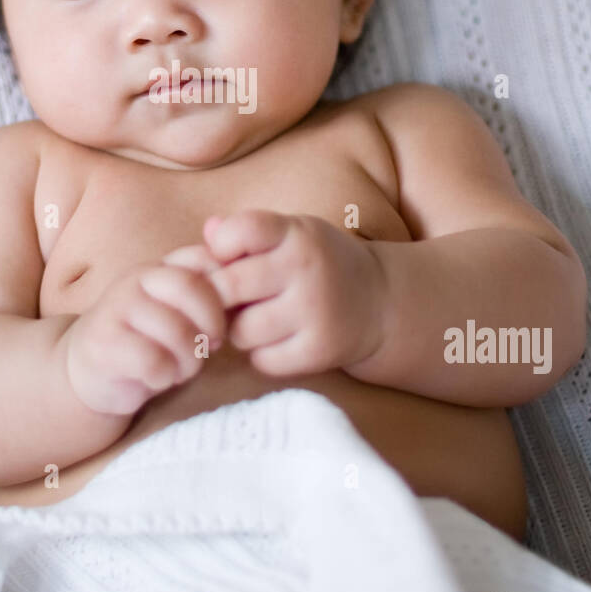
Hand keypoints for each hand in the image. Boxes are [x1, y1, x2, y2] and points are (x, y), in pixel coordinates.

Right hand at [62, 256, 226, 415]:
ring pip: (177, 331)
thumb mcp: (177, 311)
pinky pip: (155, 362)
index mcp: (160, 268)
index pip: (204, 259)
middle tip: (211, 346)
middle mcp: (135, 280)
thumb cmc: (147, 341)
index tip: (222, 320)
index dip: (226, 291)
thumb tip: (249, 271)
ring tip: (180, 368)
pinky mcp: (103, 344)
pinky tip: (157, 378)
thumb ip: (208, 291)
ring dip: (190, 360)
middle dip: (212, 324)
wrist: (87, 371)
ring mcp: (116, 309)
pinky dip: (165, 377)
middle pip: (192, 287)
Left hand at [201, 210, 385, 375]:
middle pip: (228, 287)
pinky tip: (279, 340)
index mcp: (298, 234)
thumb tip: (209, 232)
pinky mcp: (320, 350)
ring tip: (258, 320)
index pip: (242, 230)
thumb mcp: (291, 235)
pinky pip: (262, 361)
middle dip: (219, 297)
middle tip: (229, 300)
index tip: (229, 257)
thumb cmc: (318, 264)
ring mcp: (316, 312)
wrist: (381, 303)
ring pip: (240, 331)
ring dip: (239, 330)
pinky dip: (262, 355)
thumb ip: (247, 232)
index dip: (221, 246)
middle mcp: (308, 269)